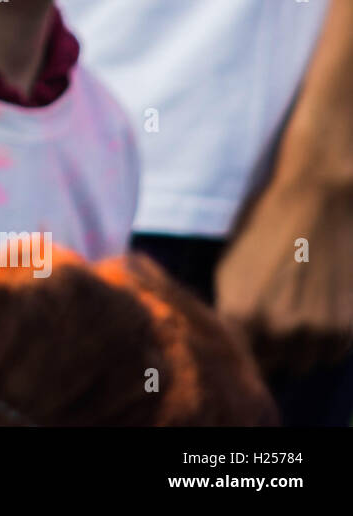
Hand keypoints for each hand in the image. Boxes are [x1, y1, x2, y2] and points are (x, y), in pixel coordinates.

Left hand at [215, 172, 352, 374]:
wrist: (316, 204)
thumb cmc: (263, 230)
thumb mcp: (228, 271)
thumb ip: (228, 313)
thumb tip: (231, 345)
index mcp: (240, 316)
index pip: (237, 361)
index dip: (241, 355)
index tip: (246, 346)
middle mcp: (278, 331)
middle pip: (272, 364)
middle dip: (270, 349)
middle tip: (273, 321)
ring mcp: (317, 332)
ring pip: (305, 362)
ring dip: (299, 347)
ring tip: (298, 312)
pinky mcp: (348, 326)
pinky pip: (333, 353)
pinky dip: (326, 340)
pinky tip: (321, 311)